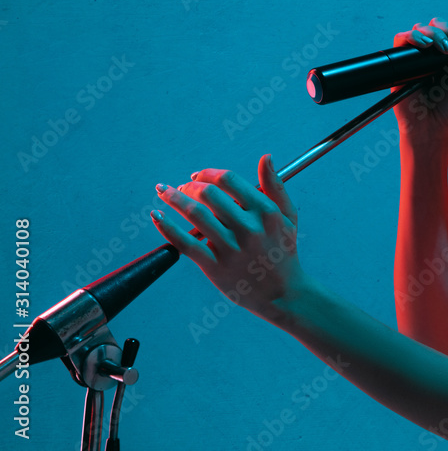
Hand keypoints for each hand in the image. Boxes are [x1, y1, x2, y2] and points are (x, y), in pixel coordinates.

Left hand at [150, 154, 304, 322]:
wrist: (282, 293)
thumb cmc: (283, 251)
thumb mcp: (288, 216)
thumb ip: (275, 186)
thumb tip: (265, 157)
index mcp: (266, 212)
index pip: (230, 180)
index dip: (209, 173)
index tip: (198, 176)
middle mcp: (248, 228)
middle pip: (209, 194)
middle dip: (190, 186)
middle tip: (182, 187)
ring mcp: (231, 248)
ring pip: (195, 214)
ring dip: (173, 198)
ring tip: (163, 192)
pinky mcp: (215, 266)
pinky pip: (186, 243)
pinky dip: (168, 227)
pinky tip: (157, 215)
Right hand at [392, 13, 447, 143]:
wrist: (430, 123)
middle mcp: (433, 49)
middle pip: (437, 23)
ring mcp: (417, 54)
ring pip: (421, 27)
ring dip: (435, 33)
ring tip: (445, 50)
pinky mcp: (402, 60)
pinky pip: (402, 38)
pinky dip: (414, 36)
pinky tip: (425, 45)